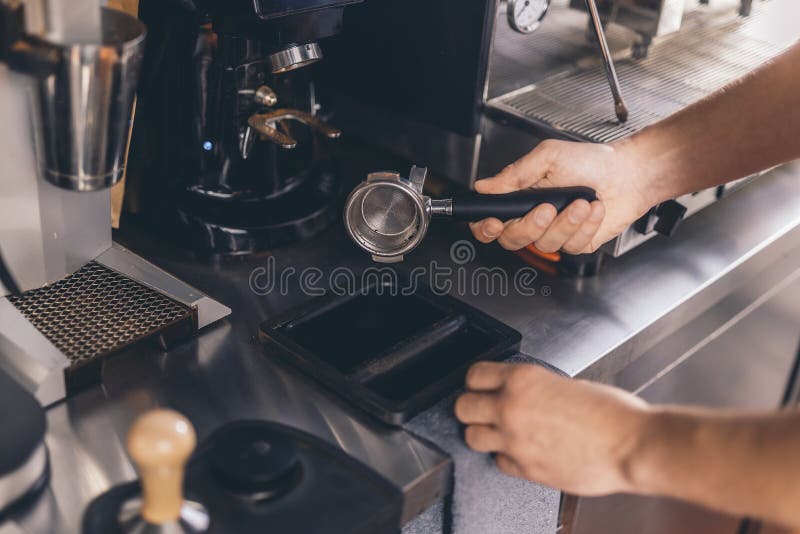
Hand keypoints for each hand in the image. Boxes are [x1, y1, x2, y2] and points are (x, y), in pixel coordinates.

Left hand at [454, 362, 650, 495]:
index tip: (481, 385)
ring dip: (483, 433)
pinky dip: (506, 457)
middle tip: (485, 409)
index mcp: (523, 379)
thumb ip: (534, 389)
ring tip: (499, 431)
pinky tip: (523, 450)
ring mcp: (515, 441)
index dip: (478, 381)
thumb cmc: (611, 412)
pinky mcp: (525, 469)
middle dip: (472, 407)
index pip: (474, 375)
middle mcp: (511, 408)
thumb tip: (520, 394)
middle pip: (462, 407)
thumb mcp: (565, 383)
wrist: (632, 445)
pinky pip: (499, 462)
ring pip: (472, 437)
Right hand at [469, 140, 657, 253]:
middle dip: (530, 226)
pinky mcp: (576, 243)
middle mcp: (534, 217)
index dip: (485, 227)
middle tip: (546, 209)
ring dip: (565, 223)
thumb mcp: (548, 157)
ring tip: (581, 202)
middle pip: (512, 239)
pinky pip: (571, 246)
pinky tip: (594, 208)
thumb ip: (515, 174)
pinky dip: (585, 226)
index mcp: (520, 197)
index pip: (489, 220)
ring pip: (544, 244)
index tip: (494, 222)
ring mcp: (555, 232)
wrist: (628, 173)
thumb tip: (484, 186)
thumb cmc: (590, 161)